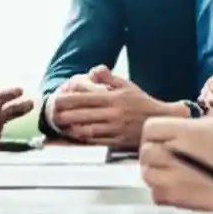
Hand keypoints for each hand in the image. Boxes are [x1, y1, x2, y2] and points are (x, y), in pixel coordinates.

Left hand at [52, 66, 180, 147]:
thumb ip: (108, 78)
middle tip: (53, 115)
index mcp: (113, 99)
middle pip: (83, 115)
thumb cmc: (141, 102)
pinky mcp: (118, 142)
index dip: (68, 100)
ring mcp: (115, 129)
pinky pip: (97, 141)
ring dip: (72, 128)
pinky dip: (84, 138)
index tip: (56, 100)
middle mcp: (113, 114)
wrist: (160, 121)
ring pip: (88, 129)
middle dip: (65, 115)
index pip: (85, 98)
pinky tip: (75, 135)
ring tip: (61, 126)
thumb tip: (93, 71)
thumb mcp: (126, 85)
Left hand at [140, 117, 212, 209]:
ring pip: (147, 173)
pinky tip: (175, 189)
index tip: (161, 140)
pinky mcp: (175, 197)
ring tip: (169, 175)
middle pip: (145, 151)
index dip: (153, 134)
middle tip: (164, 160)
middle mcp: (174, 151)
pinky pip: (155, 194)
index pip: (150, 128)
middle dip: (152, 155)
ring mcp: (172, 175)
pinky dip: (161, 193)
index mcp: (184, 130)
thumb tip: (184, 115)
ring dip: (155, 174)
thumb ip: (197, 122)